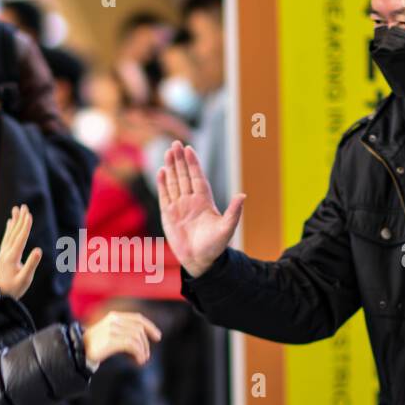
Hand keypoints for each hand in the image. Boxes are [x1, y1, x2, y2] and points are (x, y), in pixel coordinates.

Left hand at [0, 205, 41, 298]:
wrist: (0, 294)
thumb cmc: (15, 288)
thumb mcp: (25, 279)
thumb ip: (31, 264)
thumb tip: (39, 250)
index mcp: (12, 257)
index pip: (20, 239)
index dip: (25, 226)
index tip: (29, 215)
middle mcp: (6, 252)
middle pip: (14, 233)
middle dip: (20, 219)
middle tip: (24, 206)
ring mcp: (3, 253)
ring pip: (10, 233)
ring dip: (14, 221)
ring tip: (16, 209)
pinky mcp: (3, 254)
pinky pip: (7, 238)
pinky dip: (9, 228)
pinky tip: (10, 221)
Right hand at [82, 311, 162, 367]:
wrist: (76, 351)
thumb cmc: (92, 346)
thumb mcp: (107, 334)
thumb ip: (121, 332)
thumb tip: (140, 339)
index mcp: (113, 317)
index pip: (137, 318)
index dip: (150, 327)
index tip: (158, 337)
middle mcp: (113, 321)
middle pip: (139, 329)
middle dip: (146, 343)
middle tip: (145, 356)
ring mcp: (112, 330)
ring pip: (137, 337)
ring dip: (143, 350)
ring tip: (141, 360)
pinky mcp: (110, 340)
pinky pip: (131, 345)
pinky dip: (139, 353)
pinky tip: (138, 361)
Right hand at [156, 140, 244, 276]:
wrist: (200, 261)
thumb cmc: (215, 246)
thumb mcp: (227, 228)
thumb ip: (233, 212)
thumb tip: (242, 196)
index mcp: (204, 201)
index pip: (197, 177)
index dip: (193, 163)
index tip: (189, 149)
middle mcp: (191, 200)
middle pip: (184, 175)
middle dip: (180, 160)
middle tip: (175, 143)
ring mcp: (179, 206)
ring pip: (174, 182)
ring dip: (171, 168)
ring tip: (167, 152)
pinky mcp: (168, 215)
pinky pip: (165, 195)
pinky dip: (162, 184)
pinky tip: (161, 171)